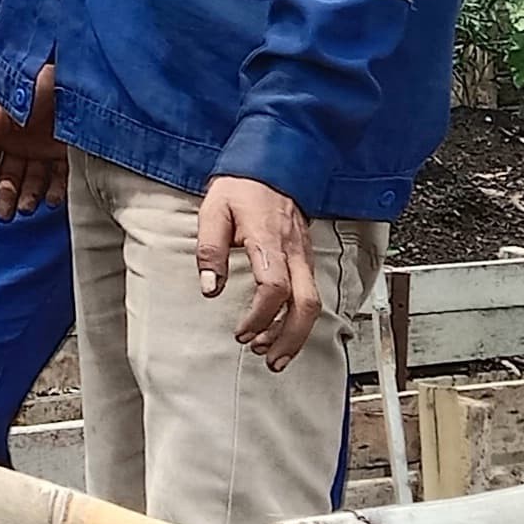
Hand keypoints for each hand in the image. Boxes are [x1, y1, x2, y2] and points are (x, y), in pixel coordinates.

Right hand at [0, 61, 65, 219]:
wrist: (73, 74)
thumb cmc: (35, 82)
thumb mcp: (3, 108)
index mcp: (1, 133)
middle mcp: (21, 144)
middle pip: (9, 176)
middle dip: (5, 196)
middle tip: (4, 213)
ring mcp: (43, 149)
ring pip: (33, 180)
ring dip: (28, 196)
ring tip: (26, 208)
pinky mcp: (67, 153)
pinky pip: (60, 177)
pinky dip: (56, 191)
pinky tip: (51, 200)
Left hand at [197, 174, 324, 369]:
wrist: (271, 166)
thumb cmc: (241, 188)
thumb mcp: (214, 211)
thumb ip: (210, 249)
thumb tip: (209, 286)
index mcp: (269, 240)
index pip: (274, 288)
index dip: (260, 317)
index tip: (242, 332)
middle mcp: (293, 252)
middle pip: (305, 305)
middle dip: (289, 338)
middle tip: (267, 358)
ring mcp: (304, 255)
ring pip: (313, 304)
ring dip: (296, 335)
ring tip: (273, 354)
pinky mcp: (305, 258)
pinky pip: (311, 294)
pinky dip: (300, 319)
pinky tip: (283, 331)